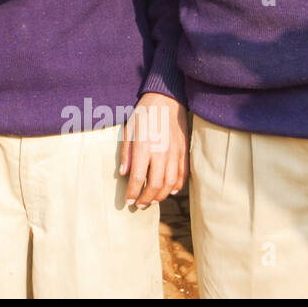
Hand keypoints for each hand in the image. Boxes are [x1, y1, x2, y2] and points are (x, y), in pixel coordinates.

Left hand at [121, 93, 187, 208]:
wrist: (166, 100)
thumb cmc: (144, 114)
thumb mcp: (129, 130)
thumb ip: (126, 153)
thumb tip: (123, 174)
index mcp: (144, 147)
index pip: (138, 177)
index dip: (133, 192)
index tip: (128, 201)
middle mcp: (161, 152)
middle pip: (155, 185)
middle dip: (146, 198)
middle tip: (139, 205)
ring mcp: (175, 153)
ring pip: (170, 183)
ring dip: (161, 196)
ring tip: (152, 200)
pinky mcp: (184, 152)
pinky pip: (182, 175)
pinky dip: (177, 186)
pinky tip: (170, 191)